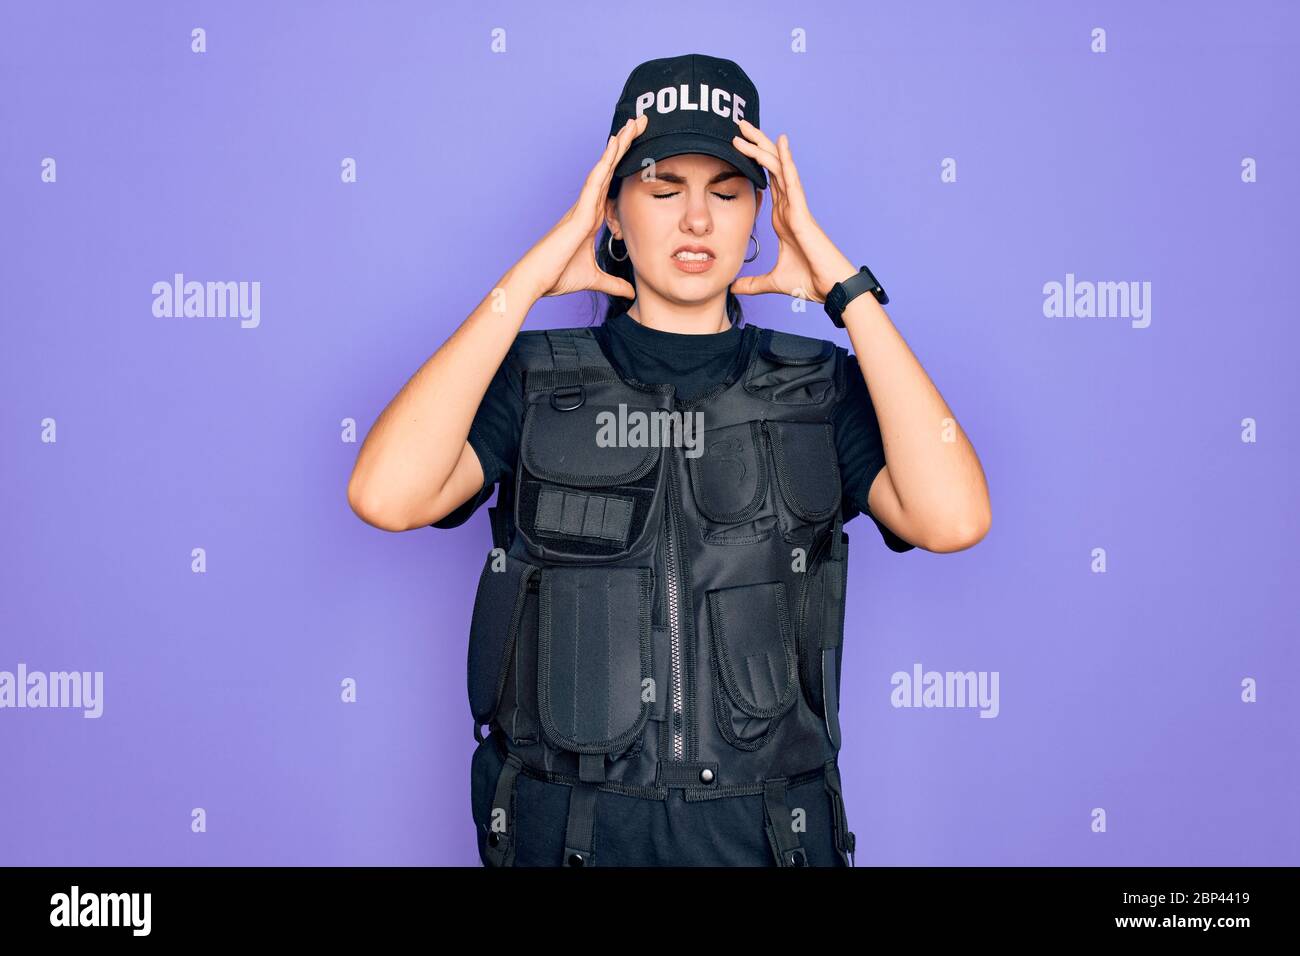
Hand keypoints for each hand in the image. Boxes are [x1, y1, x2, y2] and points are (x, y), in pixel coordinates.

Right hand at [517, 114, 647, 299]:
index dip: (623, 165)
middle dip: (624, 146)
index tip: (637, 147)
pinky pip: (594, 181)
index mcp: (591, 218)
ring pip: (603, 169)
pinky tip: (615, 145)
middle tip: (639, 123)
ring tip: (632, 124)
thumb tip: (630, 292)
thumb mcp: (594, 279)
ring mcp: (582, 207)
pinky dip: (605, 163)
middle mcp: (586, 207)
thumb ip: (613, 284)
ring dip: (618, 146)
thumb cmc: (557, 276)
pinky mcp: (579, 212)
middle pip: (609, 169)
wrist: (537, 280)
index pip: (611, 184)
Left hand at [727, 119, 856, 303]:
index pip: (767, 183)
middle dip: (755, 147)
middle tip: (737, 127)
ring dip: (762, 147)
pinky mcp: (802, 212)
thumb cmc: (810, 282)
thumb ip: (753, 283)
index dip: (754, 164)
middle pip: (771, 169)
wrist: (830, 289)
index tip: (737, 149)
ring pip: (778, 169)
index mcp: (783, 217)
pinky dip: (786, 160)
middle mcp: (789, 207)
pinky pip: (792, 180)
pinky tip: (780, 141)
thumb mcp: (772, 282)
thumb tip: (733, 287)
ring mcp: (796, 207)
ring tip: (745, 129)